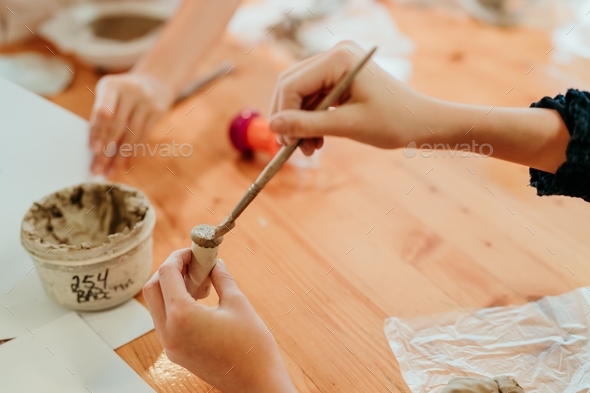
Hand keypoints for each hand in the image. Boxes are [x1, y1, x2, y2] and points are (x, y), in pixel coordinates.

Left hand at [89, 73, 174, 174]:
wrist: (155, 81)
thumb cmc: (123, 93)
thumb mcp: (110, 94)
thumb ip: (101, 114)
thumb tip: (94, 149)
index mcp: (111, 85)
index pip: (103, 112)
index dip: (97, 132)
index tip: (93, 150)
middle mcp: (131, 90)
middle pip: (117, 126)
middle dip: (106, 150)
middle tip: (97, 169)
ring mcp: (147, 101)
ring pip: (131, 135)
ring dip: (119, 157)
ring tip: (109, 171)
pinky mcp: (158, 112)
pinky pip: (142, 136)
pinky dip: (131, 151)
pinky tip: (123, 163)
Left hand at [143, 250, 296, 392]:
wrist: (256, 383)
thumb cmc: (252, 346)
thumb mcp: (238, 303)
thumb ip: (221, 278)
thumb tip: (215, 263)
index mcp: (182, 316)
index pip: (167, 274)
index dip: (179, 256)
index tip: (194, 251)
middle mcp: (169, 332)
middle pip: (153, 289)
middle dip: (171, 271)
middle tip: (194, 263)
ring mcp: (170, 345)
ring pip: (157, 306)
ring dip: (173, 288)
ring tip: (201, 282)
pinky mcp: (177, 353)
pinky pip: (166, 322)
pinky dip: (176, 305)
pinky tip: (200, 300)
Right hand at [268, 41, 436, 155]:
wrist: (421, 122)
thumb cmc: (393, 121)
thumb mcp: (347, 126)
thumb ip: (307, 125)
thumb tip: (272, 126)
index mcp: (339, 58)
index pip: (292, 84)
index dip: (283, 114)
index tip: (285, 142)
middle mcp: (334, 55)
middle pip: (291, 87)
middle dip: (289, 119)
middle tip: (293, 147)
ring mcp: (336, 65)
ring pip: (300, 96)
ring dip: (300, 124)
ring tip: (310, 149)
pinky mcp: (338, 78)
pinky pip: (313, 99)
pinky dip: (311, 121)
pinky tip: (318, 140)